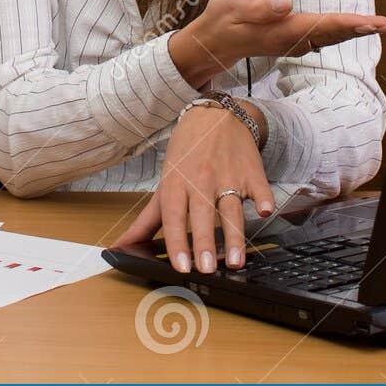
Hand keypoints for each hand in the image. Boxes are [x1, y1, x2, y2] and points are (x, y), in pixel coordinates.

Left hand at [112, 102, 274, 273]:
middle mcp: (201, 180)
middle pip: (202, 215)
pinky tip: (266, 212)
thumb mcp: (164, 183)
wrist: (213, 116)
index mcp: (176, 184)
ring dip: (235, 235)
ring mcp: (228, 176)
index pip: (173, 216)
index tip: (181, 266)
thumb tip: (118, 248)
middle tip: (207, 269)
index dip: (177, 242)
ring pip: (232, 209)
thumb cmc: (186, 154)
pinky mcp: (251, 172)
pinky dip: (265, 200)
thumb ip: (146, 221)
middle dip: (204, 242)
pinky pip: (260, 188)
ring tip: (236, 261)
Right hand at [169, 0, 385, 86]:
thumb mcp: (233, 7)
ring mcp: (290, 41)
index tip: (372, 23)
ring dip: (352, 30)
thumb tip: (287, 3)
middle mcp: (290, 39)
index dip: (348, 23)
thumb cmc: (220, 22)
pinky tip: (348, 29)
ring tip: (376, 25)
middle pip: (330, 33)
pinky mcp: (288, 38)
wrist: (210, 43)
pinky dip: (337, 31)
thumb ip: (259, 7)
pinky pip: (319, 36)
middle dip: (359, 28)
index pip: (321, 25)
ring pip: (327, 36)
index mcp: (281, 30)